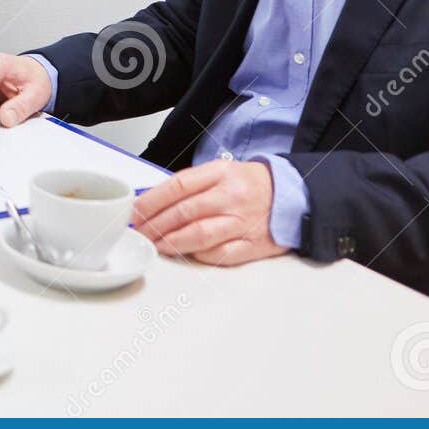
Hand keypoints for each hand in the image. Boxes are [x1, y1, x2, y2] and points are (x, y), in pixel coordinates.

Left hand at [131, 160, 286, 265]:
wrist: (294, 196)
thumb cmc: (249, 185)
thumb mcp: (220, 173)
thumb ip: (189, 186)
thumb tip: (150, 202)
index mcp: (220, 173)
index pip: (177, 185)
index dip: (151, 201)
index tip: (134, 212)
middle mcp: (231, 196)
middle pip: (185, 211)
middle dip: (156, 225)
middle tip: (140, 233)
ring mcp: (243, 221)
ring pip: (200, 234)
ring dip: (172, 242)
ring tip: (157, 245)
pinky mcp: (254, 244)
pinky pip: (221, 253)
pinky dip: (200, 255)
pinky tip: (186, 254)